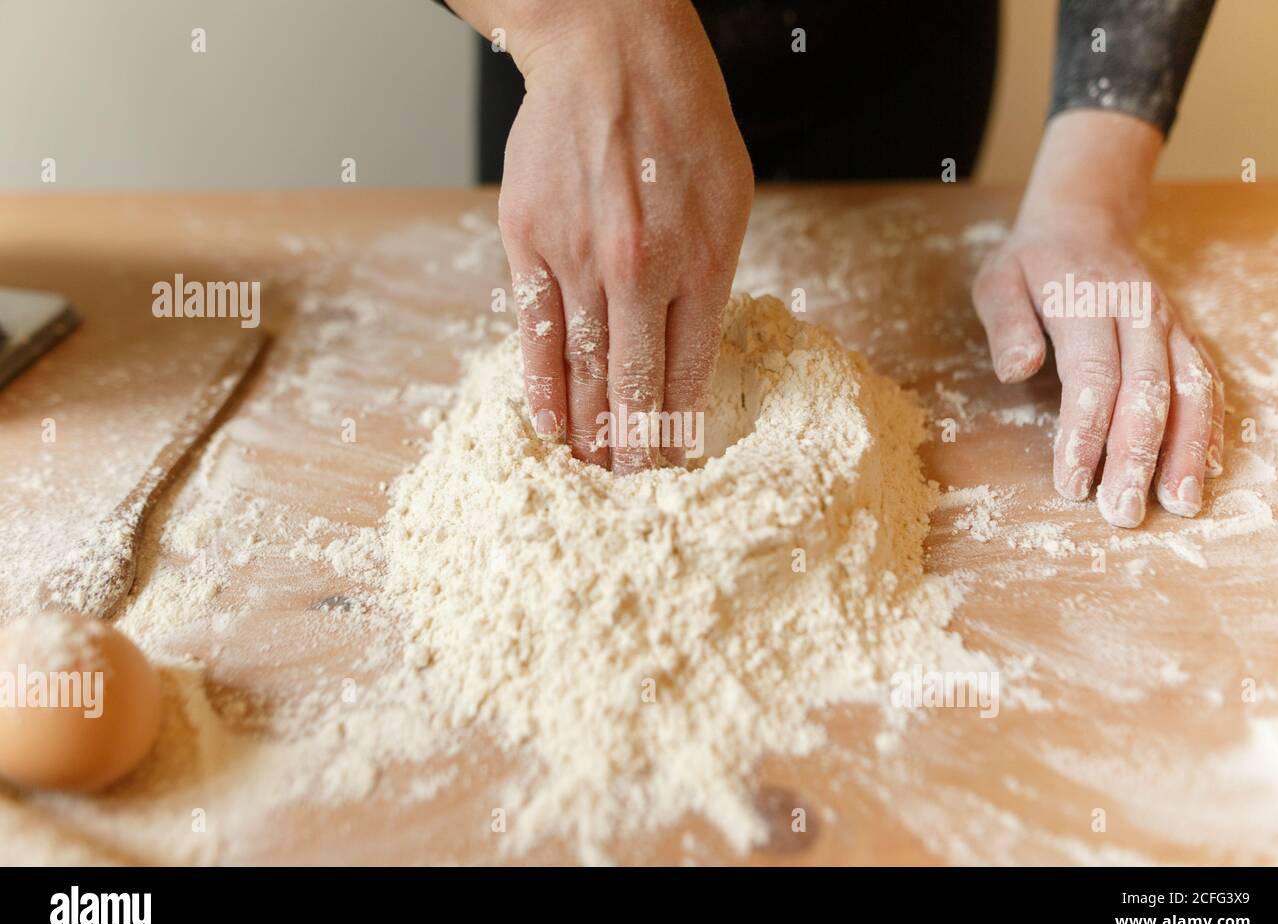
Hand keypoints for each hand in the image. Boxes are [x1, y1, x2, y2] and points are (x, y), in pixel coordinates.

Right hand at [454, 0, 752, 470]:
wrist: (609, 51)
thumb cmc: (682, 124)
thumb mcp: (730, 202)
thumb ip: (710, 282)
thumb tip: (689, 357)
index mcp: (702, 262)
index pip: (687, 378)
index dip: (678, 436)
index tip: (674, 474)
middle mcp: (639, 271)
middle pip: (634, 388)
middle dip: (634, 454)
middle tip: (632, 500)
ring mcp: (578, 259)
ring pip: (583, 370)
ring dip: (589, 433)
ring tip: (593, 479)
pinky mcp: (528, 244)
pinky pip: (533, 333)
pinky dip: (541, 387)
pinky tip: (549, 429)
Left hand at [973, 111, 1223, 526]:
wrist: (1082, 221)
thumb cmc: (1030, 264)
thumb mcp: (997, 282)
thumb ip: (1005, 325)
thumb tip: (1017, 370)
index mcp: (1088, 299)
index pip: (1092, 374)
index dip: (1084, 433)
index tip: (1072, 484)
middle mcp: (1139, 311)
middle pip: (1146, 391)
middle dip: (1135, 456)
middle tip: (1121, 512)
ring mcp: (1169, 324)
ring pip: (1190, 389)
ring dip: (1184, 450)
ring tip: (1178, 504)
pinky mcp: (1184, 336)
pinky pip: (1206, 382)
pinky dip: (1209, 428)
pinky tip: (1202, 470)